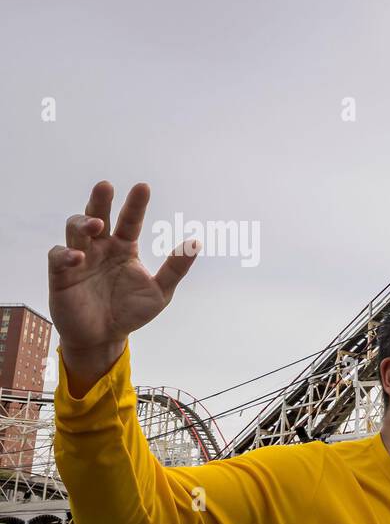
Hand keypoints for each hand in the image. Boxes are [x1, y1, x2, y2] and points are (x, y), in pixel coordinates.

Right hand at [49, 182, 199, 393]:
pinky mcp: (61, 274)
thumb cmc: (131, 311)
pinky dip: (66, 254)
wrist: (105, 337)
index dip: (135, 204)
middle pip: (97, 214)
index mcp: (124, 248)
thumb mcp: (160, 292)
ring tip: (97, 224)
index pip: (129, 220)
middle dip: (100, 200)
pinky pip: (58, 256)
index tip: (143, 187)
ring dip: (83, 223)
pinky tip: (79, 257)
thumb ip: (176, 268)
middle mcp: (101, 247)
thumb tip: (196, 242)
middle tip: (106, 186)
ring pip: (75, 229)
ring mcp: (80, 258)